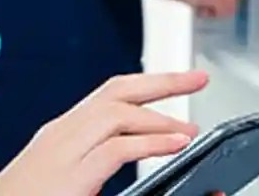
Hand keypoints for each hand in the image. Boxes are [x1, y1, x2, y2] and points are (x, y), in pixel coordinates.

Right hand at [0, 72, 209, 195]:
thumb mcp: (64, 180)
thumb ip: (91, 164)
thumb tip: (128, 151)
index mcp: (61, 134)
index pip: (107, 95)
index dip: (146, 84)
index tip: (180, 81)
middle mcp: (60, 133)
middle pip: (115, 90)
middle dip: (161, 81)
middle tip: (198, 77)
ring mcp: (62, 152)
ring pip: (116, 113)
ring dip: (159, 115)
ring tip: (192, 128)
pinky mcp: (69, 176)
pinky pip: (116, 149)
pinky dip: (150, 143)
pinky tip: (176, 145)